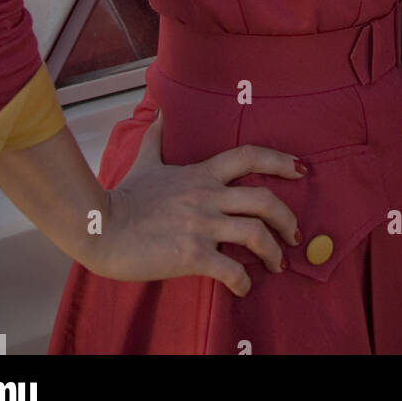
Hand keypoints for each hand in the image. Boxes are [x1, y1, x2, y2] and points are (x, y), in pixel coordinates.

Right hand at [84, 111, 305, 295]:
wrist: (100, 227)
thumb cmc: (123, 198)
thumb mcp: (144, 161)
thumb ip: (155, 137)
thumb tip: (157, 112)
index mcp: (201, 173)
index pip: (249, 156)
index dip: (280, 160)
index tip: (301, 169)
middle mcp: (208, 196)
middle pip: (264, 199)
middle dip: (288, 218)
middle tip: (295, 234)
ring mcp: (202, 225)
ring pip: (255, 234)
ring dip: (273, 252)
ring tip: (278, 265)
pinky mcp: (192, 254)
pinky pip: (230, 270)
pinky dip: (243, 282)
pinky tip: (243, 288)